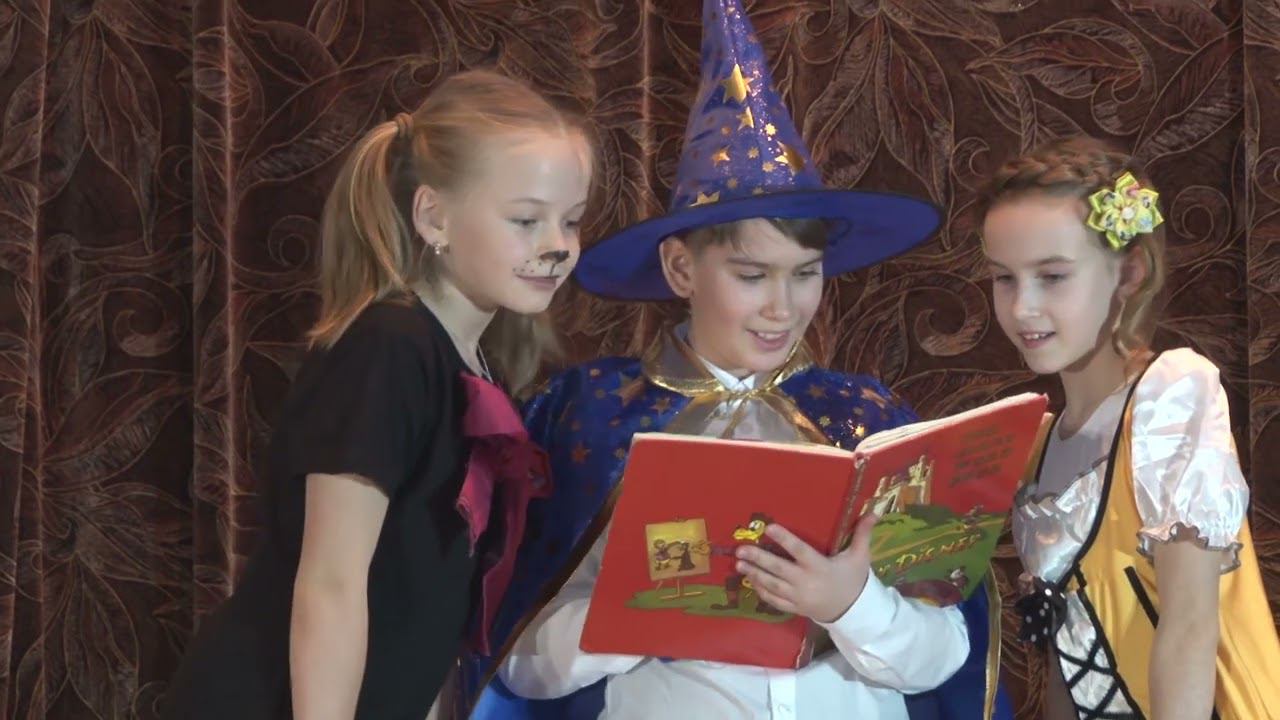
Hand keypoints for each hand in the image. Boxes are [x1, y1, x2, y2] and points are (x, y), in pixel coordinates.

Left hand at [735, 513, 877, 623]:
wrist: (853, 611)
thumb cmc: (853, 580)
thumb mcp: (860, 557)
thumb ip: (862, 534)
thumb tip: (874, 512)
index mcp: (820, 566)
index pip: (799, 550)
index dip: (784, 539)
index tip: (769, 527)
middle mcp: (806, 582)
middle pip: (778, 569)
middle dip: (758, 559)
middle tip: (740, 549)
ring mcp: (798, 597)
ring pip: (772, 585)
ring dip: (754, 573)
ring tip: (739, 563)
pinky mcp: (795, 607)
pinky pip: (774, 600)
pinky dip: (761, 591)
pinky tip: (750, 581)